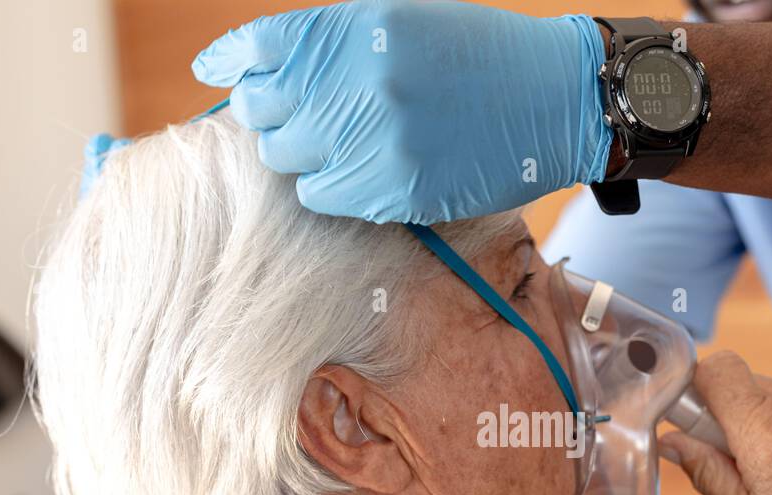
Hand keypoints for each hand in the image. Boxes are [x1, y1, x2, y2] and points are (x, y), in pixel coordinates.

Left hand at [192, 0, 612, 223]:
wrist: (554, 99)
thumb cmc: (480, 55)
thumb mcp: (402, 21)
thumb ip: (334, 46)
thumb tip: (262, 75)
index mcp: (359, 29)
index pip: (259, 49)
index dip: (229, 63)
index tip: (217, 72)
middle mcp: (359, 84)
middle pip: (264, 112)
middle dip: (272, 113)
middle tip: (300, 114)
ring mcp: (375, 142)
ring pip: (288, 160)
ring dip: (304, 152)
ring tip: (342, 141)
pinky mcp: (393, 191)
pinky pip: (322, 196)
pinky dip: (331, 186)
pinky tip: (363, 169)